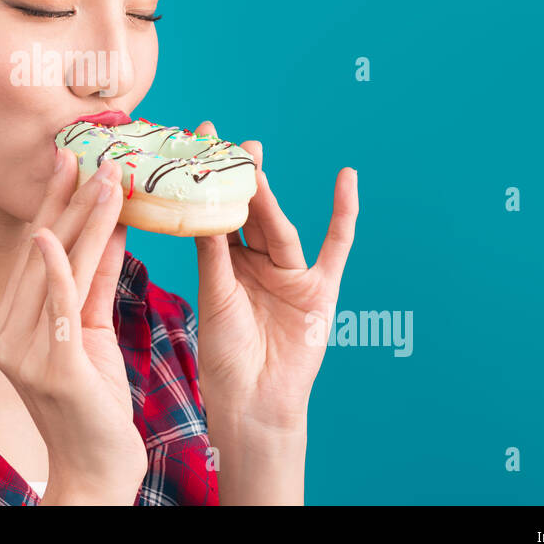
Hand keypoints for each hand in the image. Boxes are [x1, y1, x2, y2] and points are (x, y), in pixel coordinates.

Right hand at [0, 151, 147, 503]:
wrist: (97, 473)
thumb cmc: (95, 402)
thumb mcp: (94, 331)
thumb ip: (95, 280)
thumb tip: (110, 224)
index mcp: (11, 322)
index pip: (36, 251)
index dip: (55, 202)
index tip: (72, 158)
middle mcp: (6, 333)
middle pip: (41, 252)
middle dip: (67, 199)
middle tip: (89, 151)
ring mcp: (24, 352)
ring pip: (56, 270)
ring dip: (81, 220)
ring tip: (107, 177)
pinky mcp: (52, 368)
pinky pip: (58, 308)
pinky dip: (57, 268)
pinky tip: (59, 234)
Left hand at [191, 121, 358, 433]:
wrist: (254, 403)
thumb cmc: (225, 358)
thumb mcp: (213, 298)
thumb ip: (213, 255)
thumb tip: (201, 210)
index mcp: (226, 264)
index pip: (216, 214)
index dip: (208, 182)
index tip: (197, 140)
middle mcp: (258, 264)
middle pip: (249, 213)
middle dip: (240, 178)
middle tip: (231, 141)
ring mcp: (290, 274)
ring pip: (278, 226)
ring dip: (267, 195)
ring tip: (254, 159)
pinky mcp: (320, 289)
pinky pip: (336, 246)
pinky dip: (343, 214)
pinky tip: (346, 179)